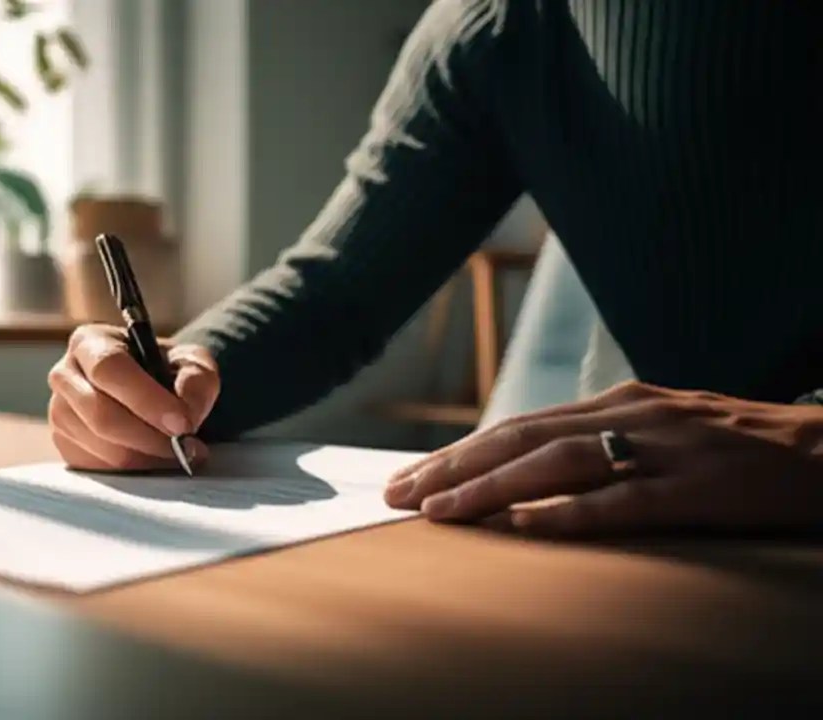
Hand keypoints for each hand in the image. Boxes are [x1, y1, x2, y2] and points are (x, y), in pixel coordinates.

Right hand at [48, 325, 219, 470]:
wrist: (150, 393)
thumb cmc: (166, 372)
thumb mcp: (191, 362)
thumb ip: (196, 378)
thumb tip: (186, 411)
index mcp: (91, 342)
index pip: (109, 368)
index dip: (146, 399)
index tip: (182, 424)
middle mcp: (65, 375)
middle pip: (101, 414)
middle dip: (150, 438)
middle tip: (187, 448)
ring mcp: (59, 414)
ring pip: (102, 448)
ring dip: (147, 458)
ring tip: (178, 454)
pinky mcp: (65, 446)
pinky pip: (98, 469)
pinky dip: (133, 472)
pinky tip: (154, 459)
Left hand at [385, 381, 822, 536]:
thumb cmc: (736, 447)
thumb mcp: (658, 430)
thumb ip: (598, 442)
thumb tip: (526, 475)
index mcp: (617, 403)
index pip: (518, 427)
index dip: (458, 453)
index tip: (407, 478)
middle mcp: (630, 415)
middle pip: (521, 439)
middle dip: (452, 467)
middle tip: (396, 496)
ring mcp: (663, 449)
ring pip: (559, 464)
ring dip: (491, 488)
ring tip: (438, 510)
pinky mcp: (699, 487)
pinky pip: (625, 500)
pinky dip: (570, 513)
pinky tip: (524, 526)